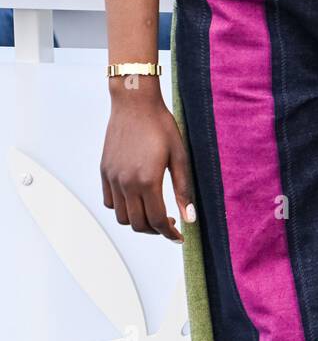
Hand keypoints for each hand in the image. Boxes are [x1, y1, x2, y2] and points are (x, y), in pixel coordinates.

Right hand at [101, 81, 194, 240]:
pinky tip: (136, 198)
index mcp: (147, 180)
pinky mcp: (105, 171)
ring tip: (153, 211)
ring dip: (138, 221)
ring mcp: (113, 178)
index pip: (157, 220)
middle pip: (138, 224)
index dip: (169, 234)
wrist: (135, 103)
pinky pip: (110, 202)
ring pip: (122, 217)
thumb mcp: (179, 156)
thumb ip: (183, 189)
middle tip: (169, 223)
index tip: (178, 237)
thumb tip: (190, 218)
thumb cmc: (161, 125)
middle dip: (155, 230)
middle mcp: (126, 183)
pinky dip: (122, 208)